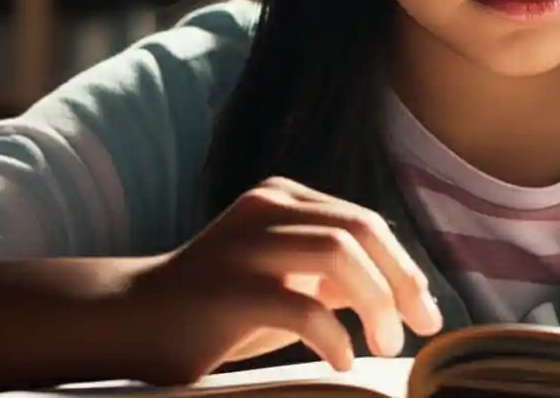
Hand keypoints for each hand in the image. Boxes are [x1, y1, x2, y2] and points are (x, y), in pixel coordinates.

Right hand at [123, 176, 442, 384]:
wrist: (133, 322)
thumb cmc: (219, 308)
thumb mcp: (285, 281)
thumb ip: (335, 277)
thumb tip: (406, 292)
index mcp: (281, 199)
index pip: (364, 222)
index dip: (404, 266)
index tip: (426, 313)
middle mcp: (265, 209)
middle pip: (359, 228)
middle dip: (401, 280)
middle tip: (419, 328)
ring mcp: (244, 245)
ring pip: (337, 254)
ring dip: (375, 303)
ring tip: (382, 345)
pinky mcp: (227, 289)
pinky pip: (299, 306)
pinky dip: (332, 336)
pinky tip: (340, 360)